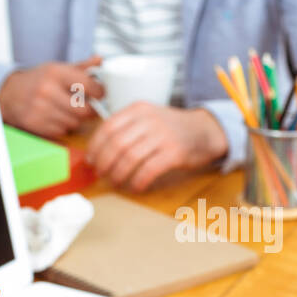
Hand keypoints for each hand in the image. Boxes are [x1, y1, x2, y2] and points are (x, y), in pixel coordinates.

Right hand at [0, 58, 104, 137]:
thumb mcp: (58, 68)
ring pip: (74, 122)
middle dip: (90, 110)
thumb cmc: (39, 81)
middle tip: (89, 107)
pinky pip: (62, 131)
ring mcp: (40, 108)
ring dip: (75, 119)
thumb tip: (100, 59)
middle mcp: (47, 90)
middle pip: (83, 110)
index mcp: (55, 72)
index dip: (100, 92)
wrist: (10, 94)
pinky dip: (63, 126)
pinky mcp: (35, 123)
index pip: (88, 85)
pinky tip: (57, 117)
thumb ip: (81, 67)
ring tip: (68, 111)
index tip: (100, 94)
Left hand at [86, 103, 227, 190]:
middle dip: (104, 162)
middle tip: (101, 174)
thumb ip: (126, 128)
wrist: (205, 130)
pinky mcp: (175, 152)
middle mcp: (149, 119)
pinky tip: (135, 187)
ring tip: (116, 182)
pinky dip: (138, 181)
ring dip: (119, 173)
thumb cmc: (171, 128)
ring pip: (130, 157)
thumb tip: (98, 151)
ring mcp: (163, 135)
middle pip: (117, 143)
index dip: (96, 146)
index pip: (108, 127)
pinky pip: (149, 169)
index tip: (91, 160)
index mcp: (138, 109)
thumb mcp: (148, 117)